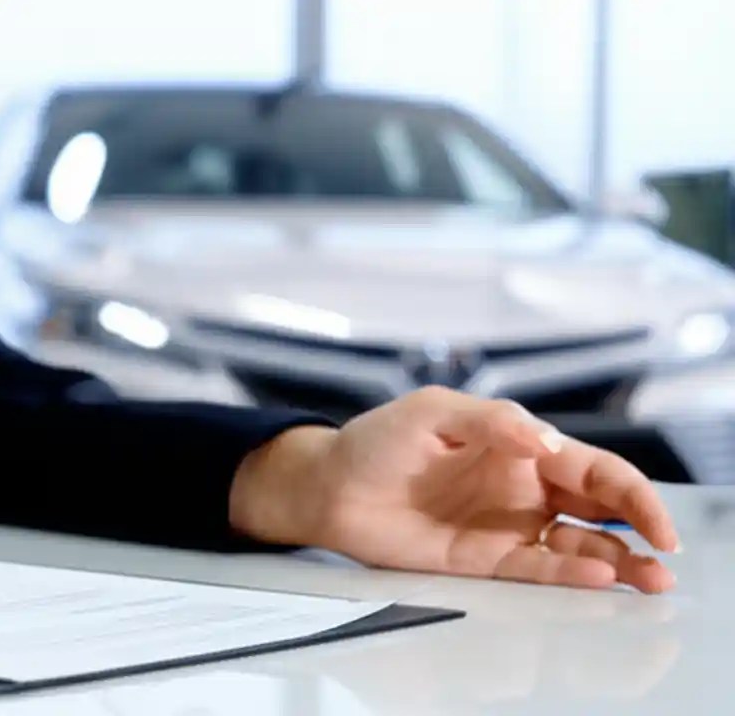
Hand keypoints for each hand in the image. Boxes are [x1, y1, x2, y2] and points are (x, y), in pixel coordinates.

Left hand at [230, 386, 680, 592]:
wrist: (330, 487)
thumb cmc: (377, 441)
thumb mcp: (431, 414)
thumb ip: (490, 422)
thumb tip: (544, 441)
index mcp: (521, 446)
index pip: (593, 469)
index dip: (632, 493)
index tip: (655, 519)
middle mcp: (523, 488)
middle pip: (598, 512)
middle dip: (639, 532)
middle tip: (664, 555)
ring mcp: (505, 526)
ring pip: (576, 548)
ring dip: (616, 564)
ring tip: (646, 579)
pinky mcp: (481, 559)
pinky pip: (533, 570)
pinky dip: (566, 576)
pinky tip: (595, 578)